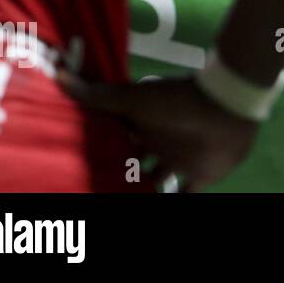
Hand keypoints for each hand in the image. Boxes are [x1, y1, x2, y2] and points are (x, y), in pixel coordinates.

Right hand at [61, 73, 259, 191]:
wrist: (224, 108)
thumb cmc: (177, 102)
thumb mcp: (134, 100)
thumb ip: (99, 95)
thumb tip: (59, 75)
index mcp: (143, 126)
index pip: (118, 141)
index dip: (103, 151)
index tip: (81, 164)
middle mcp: (159, 143)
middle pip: (135, 163)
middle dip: (120, 173)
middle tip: (96, 186)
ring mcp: (180, 160)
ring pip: (157, 180)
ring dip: (143, 189)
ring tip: (121, 197)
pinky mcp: (200, 176)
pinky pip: (185, 195)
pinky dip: (175, 202)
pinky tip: (159, 208)